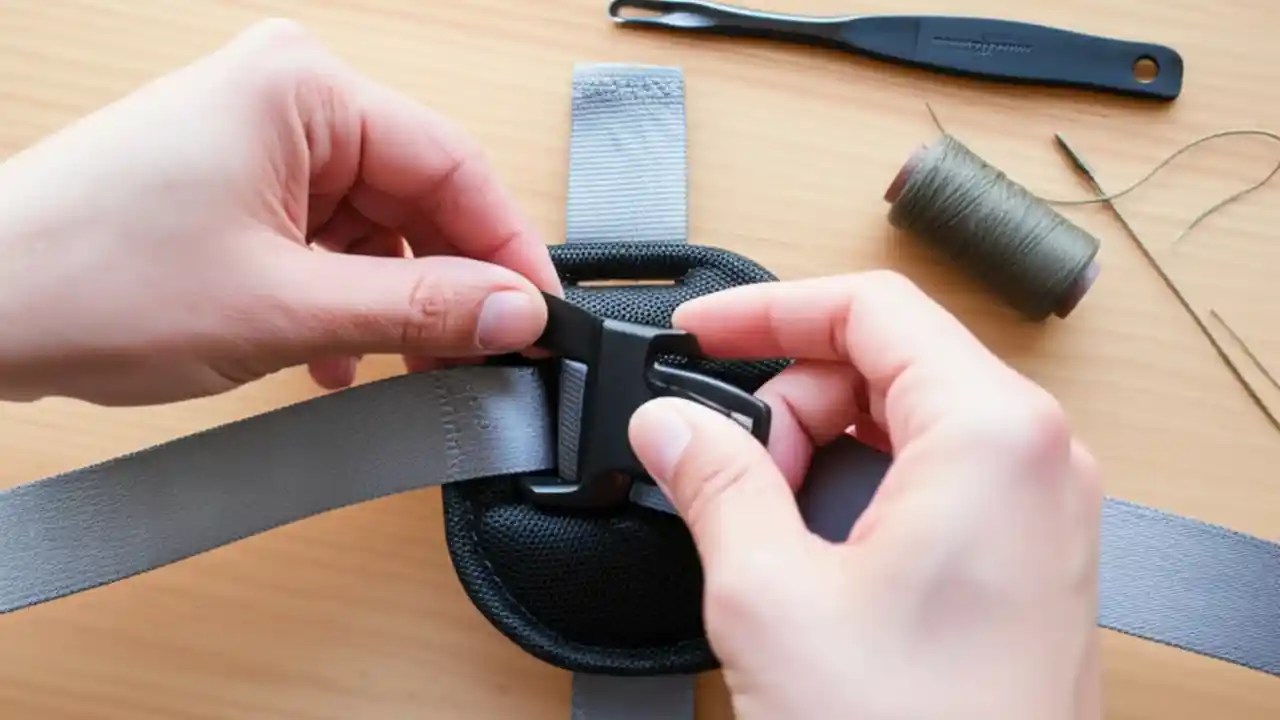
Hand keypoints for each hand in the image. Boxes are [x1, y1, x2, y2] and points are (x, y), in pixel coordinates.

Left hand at [0, 19, 559, 405]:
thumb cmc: (85, 281)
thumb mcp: (286, 308)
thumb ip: (420, 311)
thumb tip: (513, 312)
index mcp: (302, 88)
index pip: (453, 162)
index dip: (506, 249)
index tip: (535, 315)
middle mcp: (282, 96)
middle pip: (416, 193)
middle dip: (448, 283)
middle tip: (479, 354)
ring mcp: (254, 137)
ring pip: (373, 223)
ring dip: (391, 300)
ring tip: (397, 366)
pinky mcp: (233, 180)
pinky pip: (324, 234)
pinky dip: (342, 295)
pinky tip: (338, 352)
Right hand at [628, 272, 1100, 719]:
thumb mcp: (772, 594)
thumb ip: (713, 482)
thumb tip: (669, 423)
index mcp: (992, 432)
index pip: (870, 307)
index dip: (768, 309)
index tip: (699, 335)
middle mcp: (1035, 455)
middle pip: (887, 358)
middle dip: (792, 398)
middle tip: (729, 463)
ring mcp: (1036, 505)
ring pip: (906, 416)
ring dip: (819, 446)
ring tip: (766, 521)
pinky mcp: (1022, 553)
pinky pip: (931, 473)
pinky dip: (856, 486)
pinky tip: (809, 545)